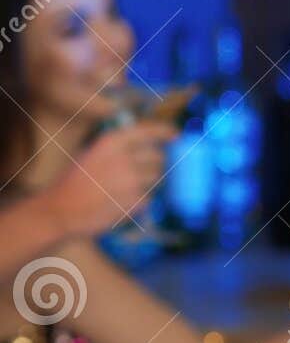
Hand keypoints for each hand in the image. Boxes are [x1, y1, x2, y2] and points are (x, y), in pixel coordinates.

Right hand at [42, 121, 175, 236]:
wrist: (61, 210)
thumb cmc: (74, 182)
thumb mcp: (91, 153)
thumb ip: (119, 147)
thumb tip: (149, 144)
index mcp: (111, 142)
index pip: (148, 131)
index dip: (165, 132)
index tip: (176, 135)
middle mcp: (125, 157)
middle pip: (159, 157)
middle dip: (154, 164)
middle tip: (138, 173)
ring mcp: (133, 180)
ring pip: (157, 179)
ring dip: (147, 183)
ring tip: (124, 189)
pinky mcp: (136, 201)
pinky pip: (150, 198)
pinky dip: (140, 201)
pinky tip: (121, 202)